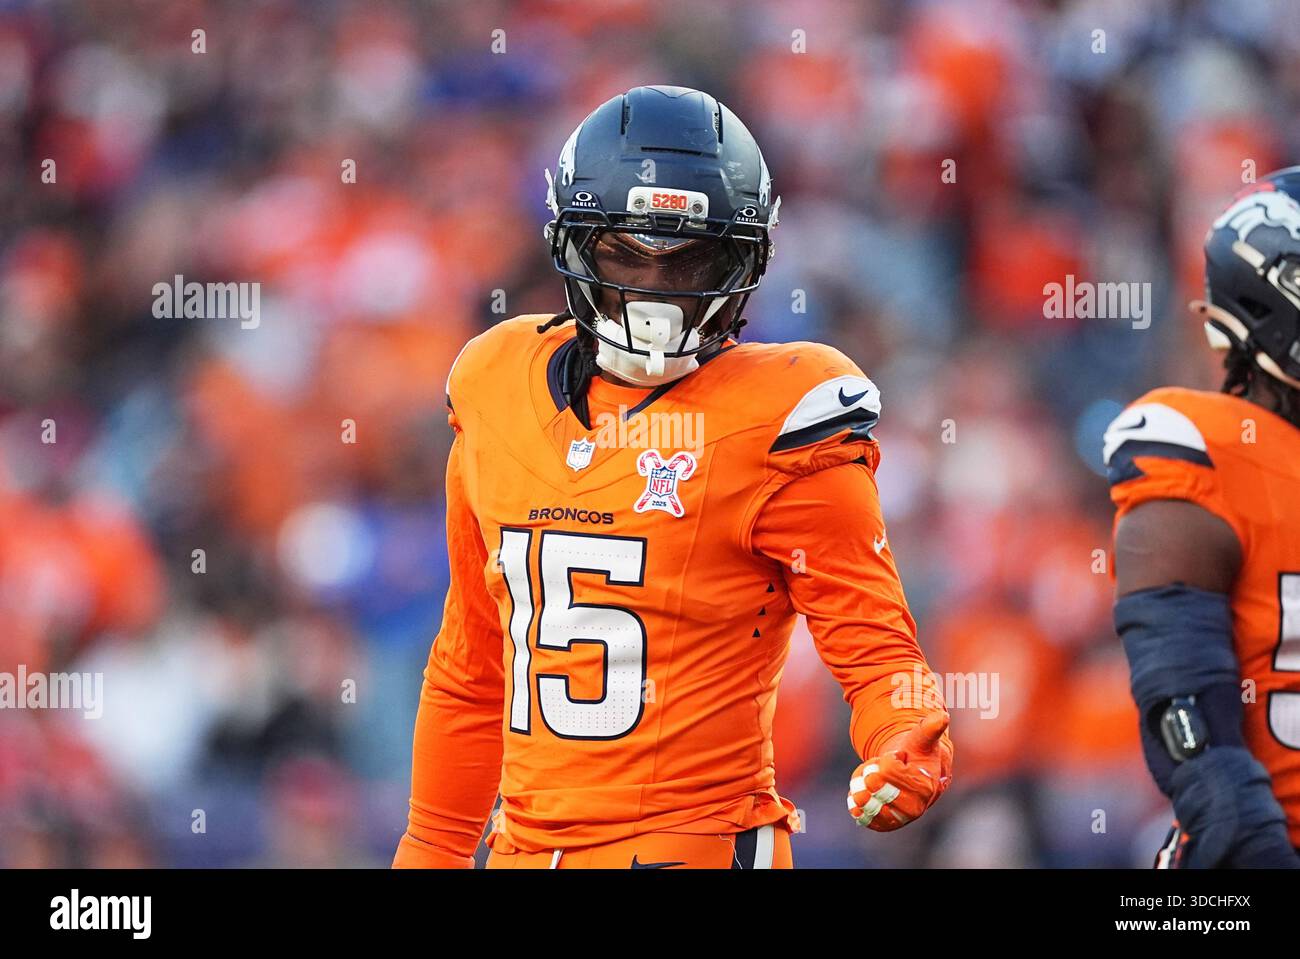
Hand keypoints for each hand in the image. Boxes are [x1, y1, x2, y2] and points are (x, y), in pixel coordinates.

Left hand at [847, 712, 951, 830]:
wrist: (912, 771)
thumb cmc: (917, 752)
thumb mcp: (921, 738)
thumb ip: (929, 728)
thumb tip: (942, 716)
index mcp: (925, 786)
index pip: (888, 770)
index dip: (885, 761)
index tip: (893, 758)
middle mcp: (915, 807)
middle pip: (876, 789)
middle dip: (870, 775)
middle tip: (876, 768)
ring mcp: (901, 818)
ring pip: (868, 805)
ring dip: (861, 792)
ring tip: (865, 782)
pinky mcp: (888, 825)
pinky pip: (867, 820)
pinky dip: (858, 809)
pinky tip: (857, 797)